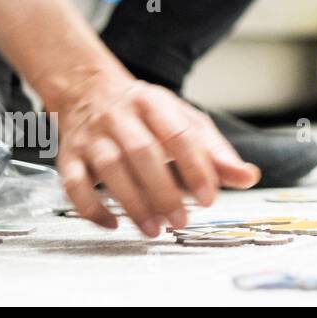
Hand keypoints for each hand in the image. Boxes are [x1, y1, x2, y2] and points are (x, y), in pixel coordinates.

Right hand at [45, 66, 259, 236]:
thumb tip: (248, 177)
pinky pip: (73, 184)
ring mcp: (92, 137)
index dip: (196, 167)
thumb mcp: (184, 119)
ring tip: (154, 229)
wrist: (87, 89)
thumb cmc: (144, 111)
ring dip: (133, 204)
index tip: (209, 198)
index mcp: (155, 104)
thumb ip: (215, 151)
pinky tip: (113, 224)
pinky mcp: (68, 156)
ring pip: (110, 170)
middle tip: (181, 220)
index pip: (179, 134)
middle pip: (143, 153)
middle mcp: (120, 117)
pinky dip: (91, 208)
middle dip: (164, 191)